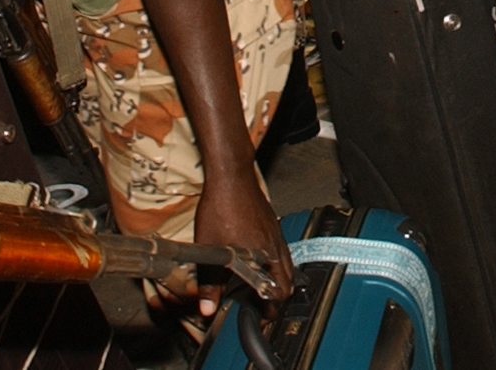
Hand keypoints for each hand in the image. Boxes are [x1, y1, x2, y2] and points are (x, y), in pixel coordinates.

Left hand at [193, 170, 294, 316]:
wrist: (230, 176)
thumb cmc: (222, 207)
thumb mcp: (209, 249)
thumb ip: (210, 282)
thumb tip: (206, 308)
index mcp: (264, 256)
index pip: (277, 292)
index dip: (271, 310)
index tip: (262, 319)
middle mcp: (275, 247)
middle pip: (288, 281)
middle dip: (278, 298)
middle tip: (264, 308)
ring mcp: (276, 234)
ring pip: (287, 266)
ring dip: (279, 281)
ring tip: (264, 290)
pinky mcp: (272, 225)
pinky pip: (281, 252)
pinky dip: (276, 265)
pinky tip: (260, 263)